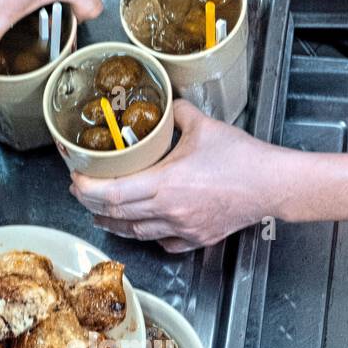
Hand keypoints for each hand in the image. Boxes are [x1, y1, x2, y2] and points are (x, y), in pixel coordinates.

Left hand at [70, 101, 283, 250]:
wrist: (271, 185)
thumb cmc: (242, 158)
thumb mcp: (203, 125)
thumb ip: (177, 113)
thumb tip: (164, 104)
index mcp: (164, 183)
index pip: (111, 192)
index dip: (86, 189)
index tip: (76, 180)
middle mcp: (168, 211)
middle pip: (116, 214)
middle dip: (91, 204)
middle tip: (81, 192)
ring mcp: (181, 229)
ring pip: (134, 232)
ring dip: (113, 223)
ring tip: (100, 214)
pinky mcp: (195, 238)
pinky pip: (162, 243)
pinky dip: (146, 235)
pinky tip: (141, 227)